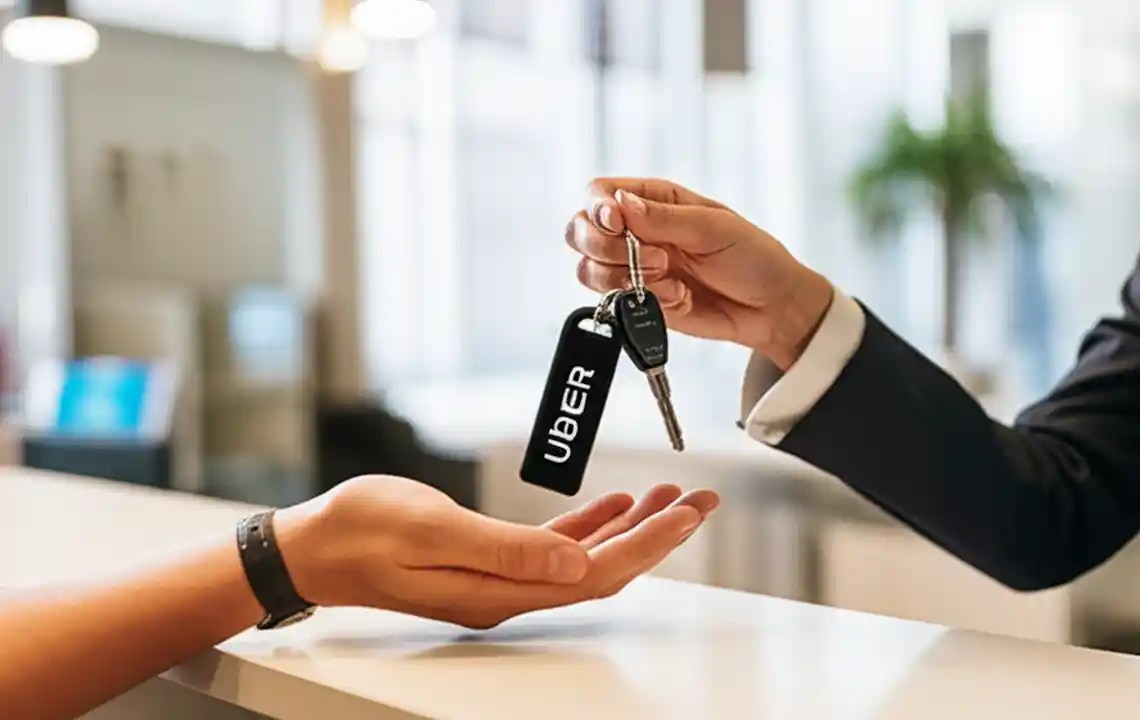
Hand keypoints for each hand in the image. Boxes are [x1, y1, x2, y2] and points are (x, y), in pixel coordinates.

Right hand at [275, 476, 717, 628]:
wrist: (312, 545)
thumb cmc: (360, 531)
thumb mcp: (433, 530)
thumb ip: (507, 549)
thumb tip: (577, 563)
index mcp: (501, 590)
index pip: (596, 575)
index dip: (647, 545)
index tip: (686, 514)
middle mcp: (509, 592)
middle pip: (604, 570)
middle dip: (657, 536)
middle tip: (699, 502)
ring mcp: (500, 579)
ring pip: (586, 558)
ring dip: (630, 528)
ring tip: (669, 497)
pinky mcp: (487, 561)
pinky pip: (555, 548)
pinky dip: (590, 526)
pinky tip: (612, 505)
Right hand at [567, 179, 834, 368]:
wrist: (771, 308)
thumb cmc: (752, 257)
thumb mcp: (714, 228)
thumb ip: (663, 218)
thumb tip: (620, 205)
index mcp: (653, 200)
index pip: (599, 193)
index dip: (597, 208)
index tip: (617, 224)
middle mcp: (637, 232)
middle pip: (579, 231)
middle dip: (604, 248)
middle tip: (653, 259)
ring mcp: (634, 269)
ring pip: (588, 271)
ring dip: (623, 278)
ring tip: (669, 281)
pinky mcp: (639, 303)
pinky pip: (617, 304)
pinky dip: (645, 304)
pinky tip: (680, 300)